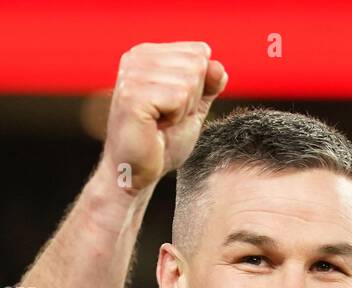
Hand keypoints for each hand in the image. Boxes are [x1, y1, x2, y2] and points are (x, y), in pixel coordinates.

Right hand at [101, 41, 228, 194]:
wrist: (137, 172)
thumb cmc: (162, 141)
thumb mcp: (192, 108)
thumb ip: (208, 85)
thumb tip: (218, 66)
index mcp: (148, 53)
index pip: (199, 52)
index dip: (198, 87)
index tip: (174, 106)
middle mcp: (137, 57)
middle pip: (197, 64)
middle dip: (191, 99)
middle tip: (167, 118)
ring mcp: (133, 74)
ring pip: (189, 81)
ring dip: (182, 110)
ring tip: (160, 122)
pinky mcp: (133, 95)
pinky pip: (178, 97)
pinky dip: (175, 117)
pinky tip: (155, 126)